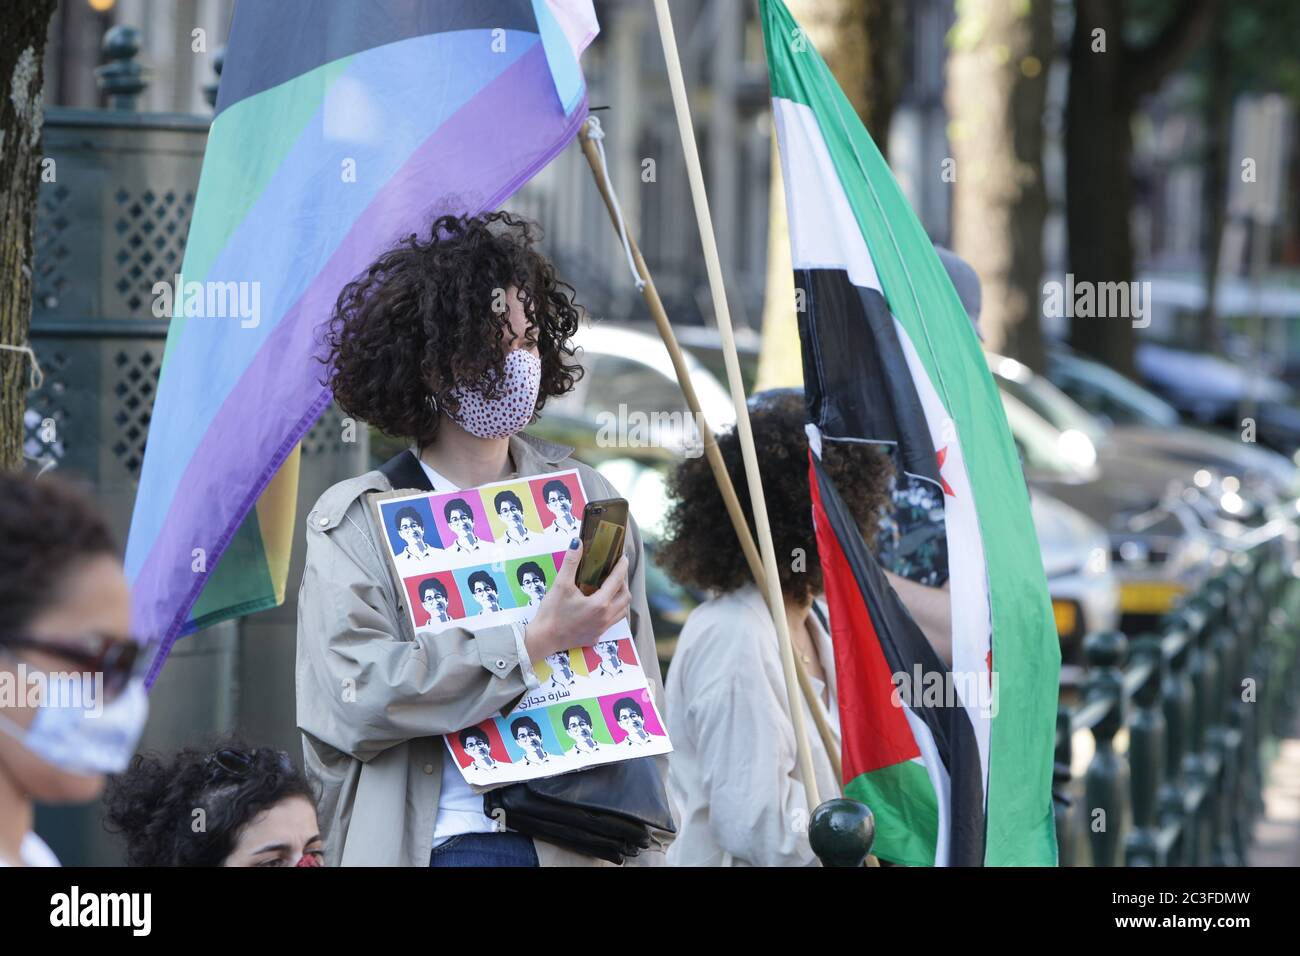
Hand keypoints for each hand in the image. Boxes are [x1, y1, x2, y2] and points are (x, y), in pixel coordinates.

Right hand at [524, 539, 630, 662]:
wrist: (543, 640)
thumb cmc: (551, 612)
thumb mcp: (560, 584)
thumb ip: (571, 562)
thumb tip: (577, 542)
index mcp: (599, 604)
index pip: (617, 581)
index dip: (621, 567)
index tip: (622, 557)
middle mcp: (605, 617)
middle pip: (625, 597)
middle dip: (623, 583)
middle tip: (615, 573)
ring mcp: (601, 629)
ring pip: (622, 611)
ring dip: (620, 598)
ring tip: (612, 589)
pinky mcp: (595, 637)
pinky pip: (611, 623)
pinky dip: (612, 612)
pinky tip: (601, 607)